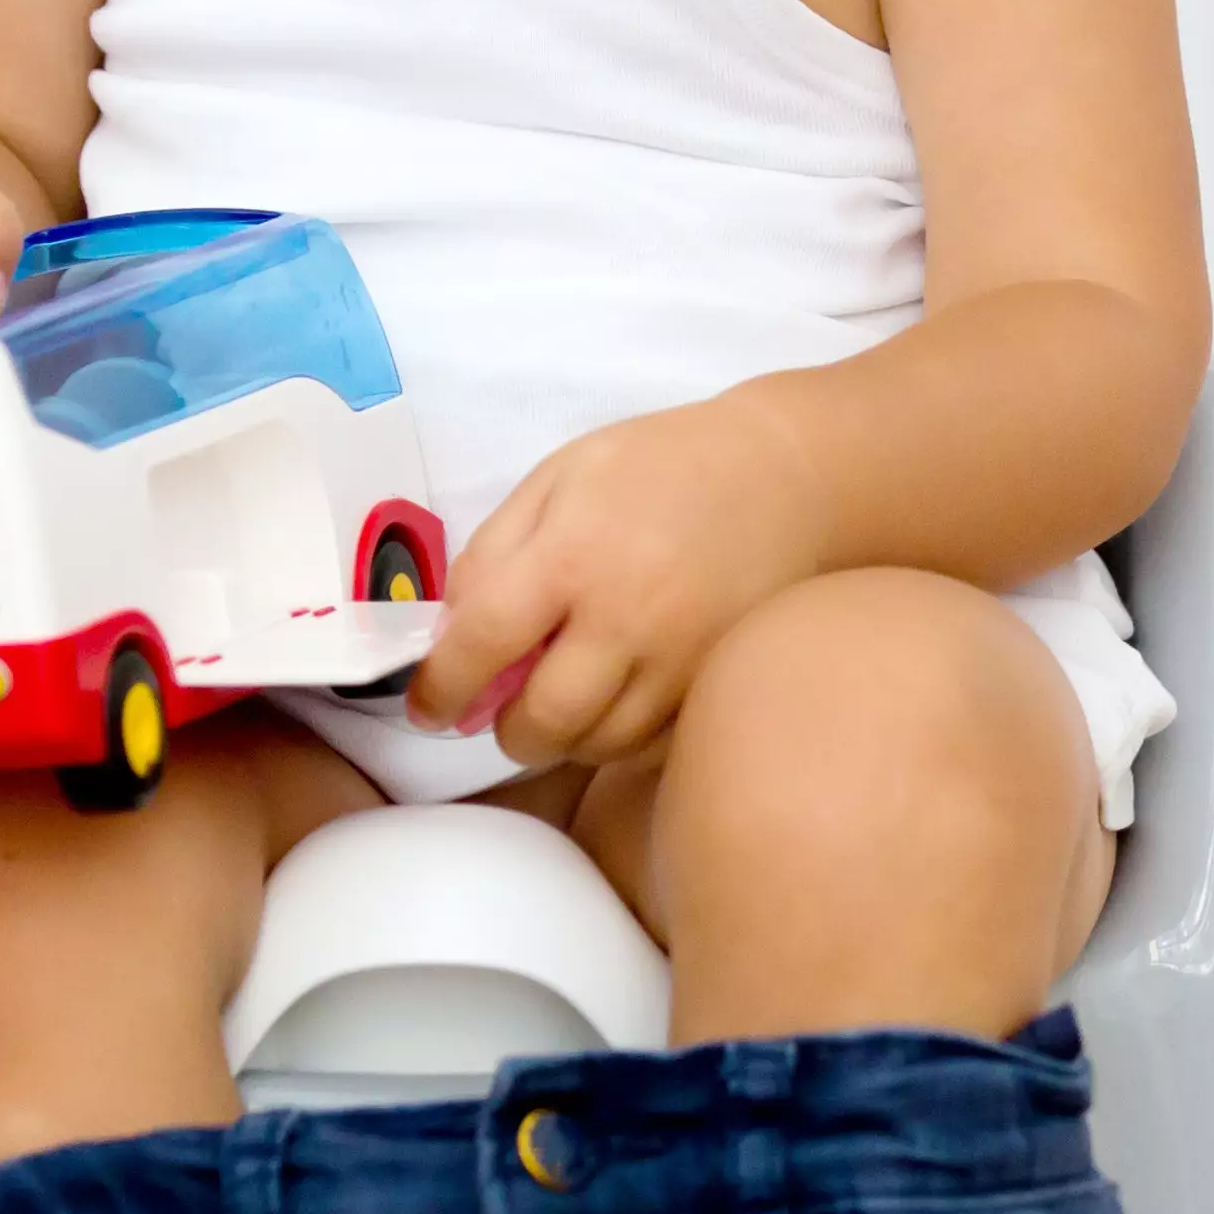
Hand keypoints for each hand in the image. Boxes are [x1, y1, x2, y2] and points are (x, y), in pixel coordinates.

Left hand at [409, 394, 832, 772]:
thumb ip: (494, 552)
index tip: (428, 706)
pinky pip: (650, 745)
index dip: (441, 687)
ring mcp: (681, 660)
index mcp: (573, 554)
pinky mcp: (715, 685)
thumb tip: (451, 633)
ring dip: (563, 738)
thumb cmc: (658, 468)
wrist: (785, 478)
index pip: (484, 643)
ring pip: (598, 745)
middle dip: (507, 729)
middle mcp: (628, 618)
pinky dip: (618, 737)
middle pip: (543, 720)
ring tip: (561, 698)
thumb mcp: (559, 477)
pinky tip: (613, 698)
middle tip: (501, 709)